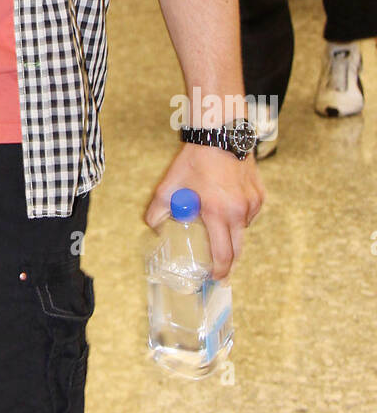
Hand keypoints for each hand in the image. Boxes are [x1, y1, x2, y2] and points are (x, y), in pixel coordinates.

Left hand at [144, 142, 263, 279]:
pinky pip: (250, 214)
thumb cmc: (196, 159)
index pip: (224, 254)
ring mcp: (253, 203)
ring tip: (217, 223)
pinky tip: (227, 205)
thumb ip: (157, 209)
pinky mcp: (260, 194)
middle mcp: (240, 211)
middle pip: (238, 250)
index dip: (219, 271)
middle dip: (228, 262)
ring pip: (243, 230)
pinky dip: (239, 216)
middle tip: (218, 268)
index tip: (213, 278)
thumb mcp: (170, 184)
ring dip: (231, 233)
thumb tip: (153, 227)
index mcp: (219, 212)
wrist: (219, 134)